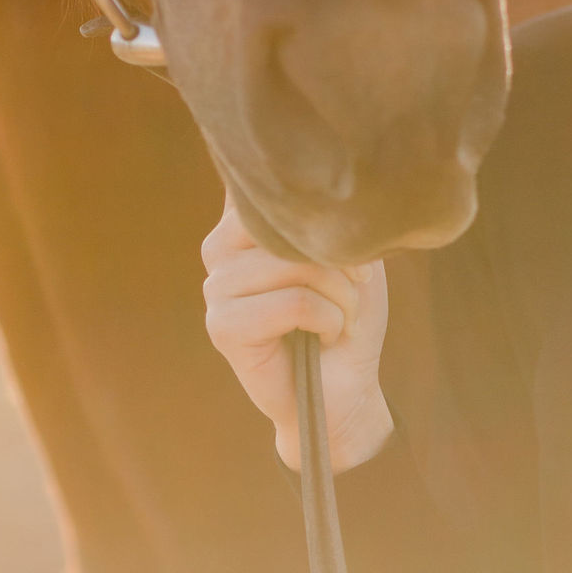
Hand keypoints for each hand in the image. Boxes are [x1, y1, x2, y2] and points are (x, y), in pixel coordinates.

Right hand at [202, 195, 393, 472]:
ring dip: (340, 297)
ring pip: (296, 266)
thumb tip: (306, 185)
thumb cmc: (349, 313)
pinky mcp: (222, 325)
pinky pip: (293, 302)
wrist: (346, 387)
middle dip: (341, 261)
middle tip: (355, 289)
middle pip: (289, 226)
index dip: (330, 219)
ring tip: (339, 318)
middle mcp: (219, 246)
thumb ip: (324, 214)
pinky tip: (324, 338)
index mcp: (243, 221)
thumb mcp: (349, 248)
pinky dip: (328, 321)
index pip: (276, 188)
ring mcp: (215, 286)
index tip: (356, 255)